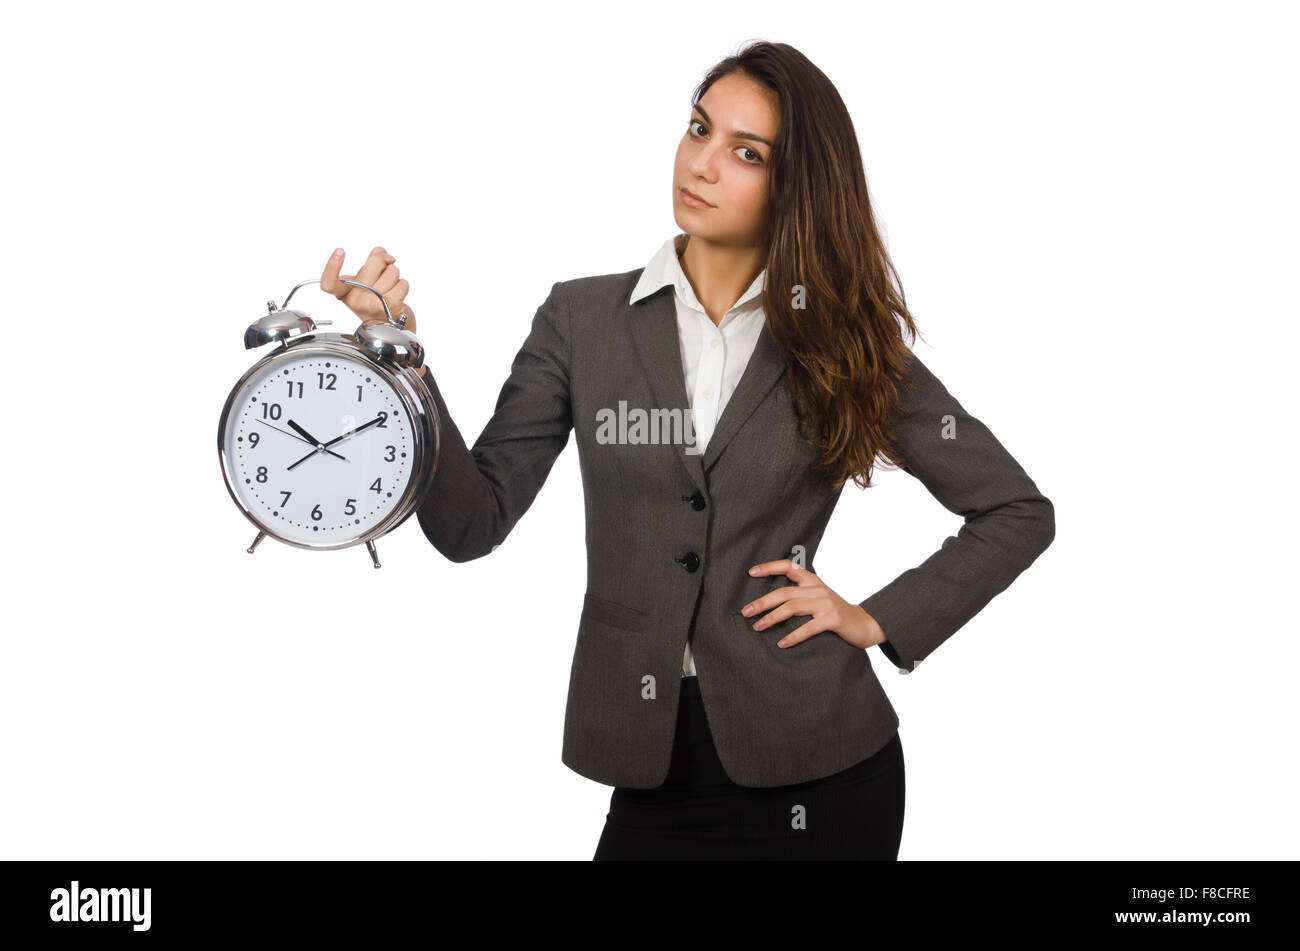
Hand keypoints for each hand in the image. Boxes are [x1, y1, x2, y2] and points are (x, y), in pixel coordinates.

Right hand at [321, 245, 416, 334]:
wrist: (390, 327)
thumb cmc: (376, 300)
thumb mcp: (367, 280)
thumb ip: (373, 260)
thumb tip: (384, 254)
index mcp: (345, 293)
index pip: (329, 283)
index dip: (332, 266)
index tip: (340, 252)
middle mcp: (355, 301)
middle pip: (374, 263)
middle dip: (383, 263)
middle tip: (381, 276)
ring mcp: (372, 304)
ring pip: (392, 271)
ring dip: (394, 277)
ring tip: (388, 290)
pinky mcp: (390, 306)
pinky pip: (403, 283)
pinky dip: (402, 286)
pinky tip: (396, 296)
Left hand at [741, 559, 887, 650]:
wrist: (866, 625)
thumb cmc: (836, 614)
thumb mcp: (819, 598)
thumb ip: (800, 595)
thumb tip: (770, 602)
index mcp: (813, 582)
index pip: (790, 567)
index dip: (770, 567)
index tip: (751, 572)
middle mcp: (818, 589)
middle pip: (785, 592)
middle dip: (763, 601)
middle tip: (746, 612)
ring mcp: (826, 603)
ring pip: (793, 606)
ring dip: (772, 617)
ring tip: (758, 627)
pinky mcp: (833, 619)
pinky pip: (809, 627)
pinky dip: (794, 635)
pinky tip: (782, 643)